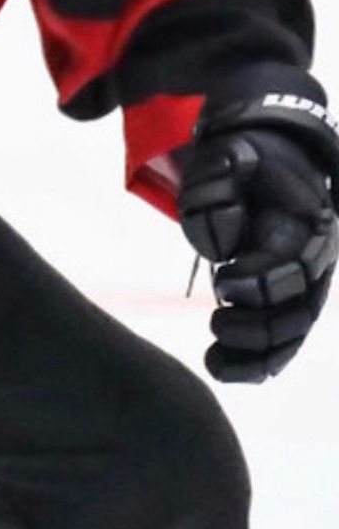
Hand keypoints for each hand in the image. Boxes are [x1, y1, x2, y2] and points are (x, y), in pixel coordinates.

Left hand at [179, 78, 338, 382]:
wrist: (261, 164)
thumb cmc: (238, 164)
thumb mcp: (225, 158)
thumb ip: (219, 184)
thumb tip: (224, 237)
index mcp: (306, 225)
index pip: (293, 264)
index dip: (261, 280)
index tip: (223, 282)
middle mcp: (315, 260)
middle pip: (300, 310)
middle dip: (259, 325)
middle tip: (215, 320)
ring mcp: (305, 285)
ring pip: (293, 333)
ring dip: (257, 354)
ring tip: (214, 359)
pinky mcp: (288, 301)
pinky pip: (283, 341)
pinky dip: (257, 363)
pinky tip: (223, 369)